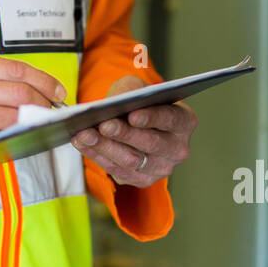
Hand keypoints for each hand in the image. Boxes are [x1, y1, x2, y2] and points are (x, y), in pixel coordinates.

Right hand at [0, 56, 66, 165]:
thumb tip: (35, 88)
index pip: (15, 68)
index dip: (43, 79)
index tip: (57, 90)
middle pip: (19, 90)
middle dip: (43, 102)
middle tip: (52, 110)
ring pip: (13, 114)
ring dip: (33, 121)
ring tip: (40, 123)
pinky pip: (0, 134)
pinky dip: (16, 135)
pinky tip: (21, 135)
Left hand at [70, 74, 197, 187]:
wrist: (134, 123)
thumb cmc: (138, 102)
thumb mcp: (136, 87)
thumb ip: (131, 88)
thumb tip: (123, 96)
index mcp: (184, 121)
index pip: (170, 119)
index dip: (151, 118)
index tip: (132, 115)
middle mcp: (178, 148)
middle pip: (150, 144)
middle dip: (124, 134)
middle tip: (103, 125)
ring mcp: (162, 168)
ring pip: (131, 161)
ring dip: (105, 147)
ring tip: (84, 134)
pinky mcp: (143, 180)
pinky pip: (118, 171)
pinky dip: (98, 156)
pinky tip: (83, 144)